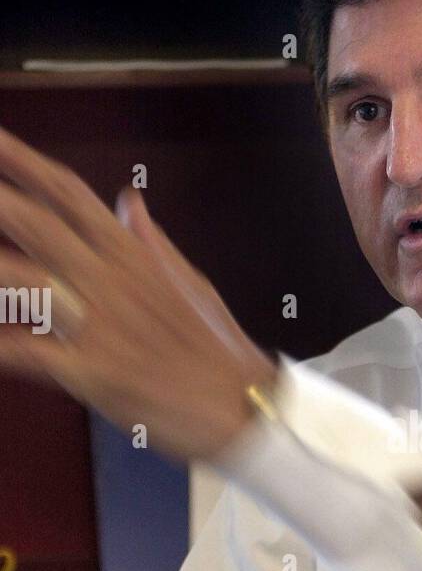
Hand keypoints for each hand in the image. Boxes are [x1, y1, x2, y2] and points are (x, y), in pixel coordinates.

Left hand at [0, 124, 277, 460]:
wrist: (247, 408)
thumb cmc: (220, 352)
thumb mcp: (192, 285)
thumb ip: (151, 241)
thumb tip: (128, 200)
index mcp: (134, 257)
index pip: (70, 195)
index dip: (24, 163)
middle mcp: (111, 283)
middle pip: (36, 224)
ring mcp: (100, 327)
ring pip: (24, 280)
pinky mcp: (94, 375)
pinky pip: (30, 355)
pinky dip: (1, 346)